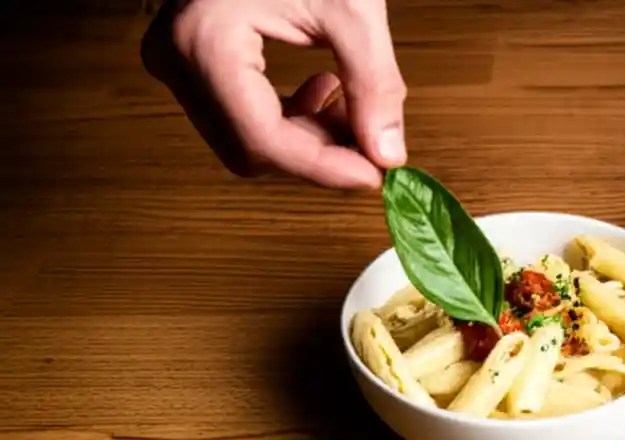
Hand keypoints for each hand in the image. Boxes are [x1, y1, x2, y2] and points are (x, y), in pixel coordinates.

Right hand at [142, 0, 405, 188]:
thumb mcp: (350, 8)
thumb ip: (374, 84)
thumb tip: (388, 155)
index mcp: (203, 41)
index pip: (262, 139)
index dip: (323, 168)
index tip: (374, 176)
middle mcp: (175, 59)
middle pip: (252, 149)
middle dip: (319, 155)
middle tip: (374, 144)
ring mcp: (175, 62)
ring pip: (247, 140)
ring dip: (309, 139)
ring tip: (355, 107)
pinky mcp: (189, 62)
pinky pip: (240, 116)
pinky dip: (290, 117)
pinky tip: (325, 90)